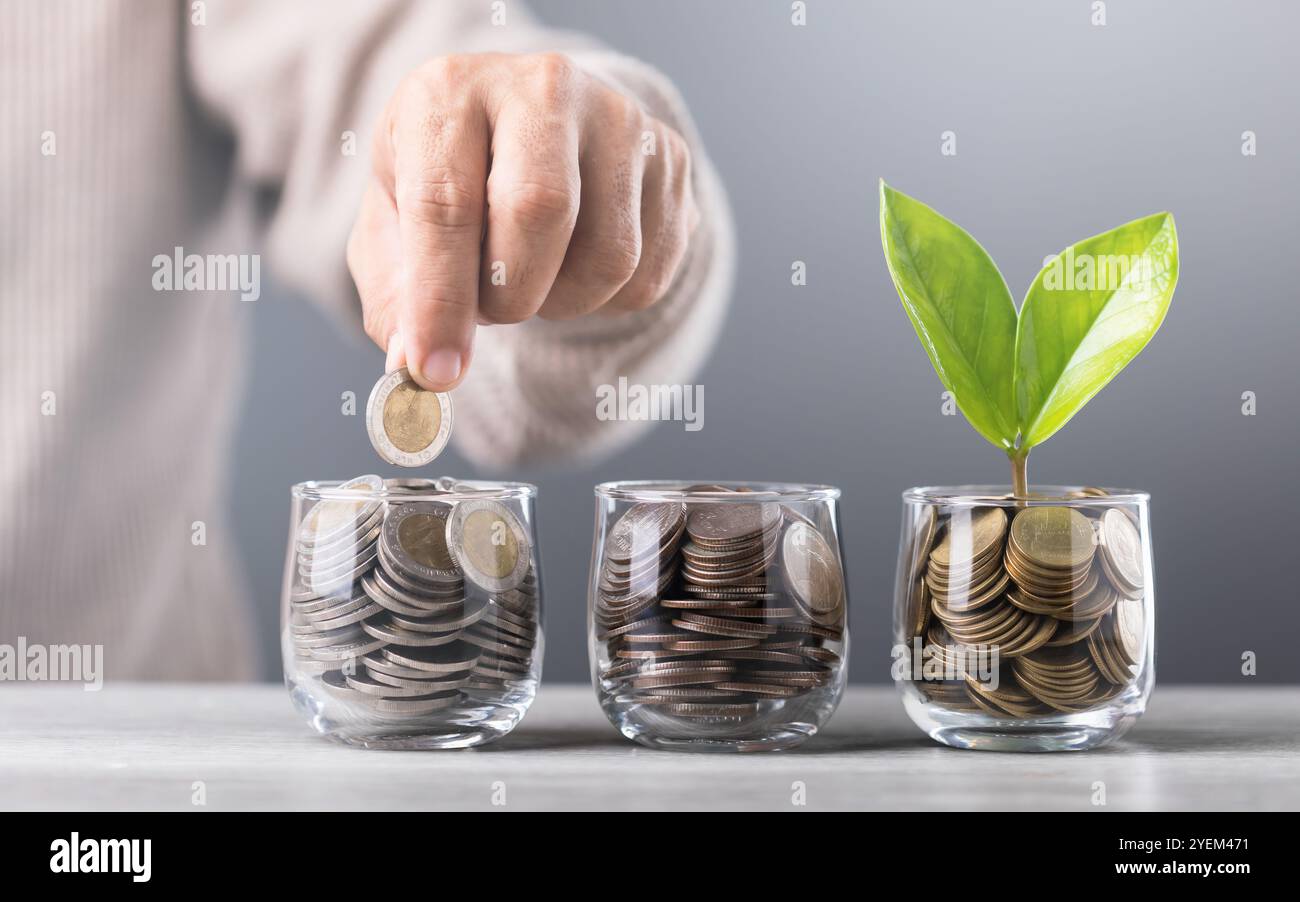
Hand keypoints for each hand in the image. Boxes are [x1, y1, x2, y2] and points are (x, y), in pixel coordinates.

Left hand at [348, 52, 698, 391]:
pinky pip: (651, 272)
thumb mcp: (393, 226)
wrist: (524, 131)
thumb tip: (417, 365)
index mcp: (449, 91)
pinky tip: (575, 267)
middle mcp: (541, 87)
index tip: (436, 369)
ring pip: (609, 256)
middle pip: (540, 213)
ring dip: (562, 304)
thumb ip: (395, 299)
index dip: (440, 301)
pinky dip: (608, 301)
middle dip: (510, 296)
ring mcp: (617, 118)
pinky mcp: (668, 157)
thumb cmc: (449, 180)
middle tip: (491, 309)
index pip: (446, 203)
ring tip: (531, 279)